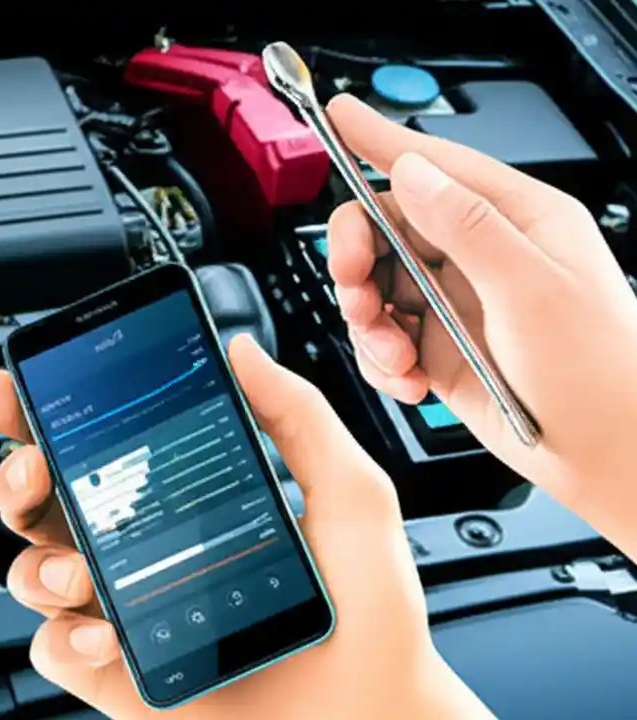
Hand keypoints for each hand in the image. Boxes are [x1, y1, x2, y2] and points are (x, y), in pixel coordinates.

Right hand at [0, 335, 490, 719]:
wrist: (374, 719)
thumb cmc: (370, 620)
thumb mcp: (350, 497)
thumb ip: (299, 416)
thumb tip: (242, 350)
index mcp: (179, 502)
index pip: (95, 444)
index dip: (40, 409)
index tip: (11, 383)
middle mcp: (141, 552)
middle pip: (43, 503)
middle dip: (16, 475)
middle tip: (36, 468)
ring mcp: (126, 612)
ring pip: (32, 573)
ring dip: (38, 563)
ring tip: (84, 573)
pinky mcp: (119, 674)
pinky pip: (53, 649)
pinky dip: (65, 638)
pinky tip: (107, 633)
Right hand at [326, 94, 636, 557]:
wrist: (607, 456)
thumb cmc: (599, 373)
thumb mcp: (532, 289)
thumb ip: (466, 226)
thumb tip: (412, 172)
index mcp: (515, 221)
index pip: (435, 164)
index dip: (379, 140)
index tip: (338, 118)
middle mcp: (480, 255)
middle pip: (386, 227)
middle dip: (356, 255)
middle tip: (355, 283)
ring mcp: (456, 303)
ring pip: (374, 287)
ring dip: (367, 321)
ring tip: (393, 351)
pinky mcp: (439, 348)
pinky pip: (380, 340)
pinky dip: (380, 361)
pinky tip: (408, 379)